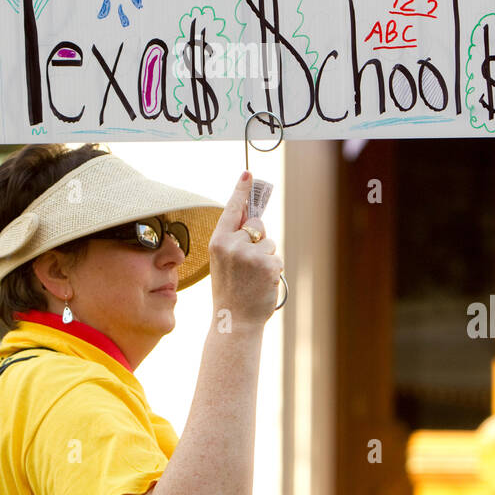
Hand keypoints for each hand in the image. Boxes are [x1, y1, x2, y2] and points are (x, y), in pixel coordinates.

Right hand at [207, 172, 283, 326]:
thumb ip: (233, 239)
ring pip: (269, 242)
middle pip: (257, 225)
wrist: (234, 321)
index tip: (249, 173)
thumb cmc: (230, 290)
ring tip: (253, 278)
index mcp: (218, 241)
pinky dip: (273, 269)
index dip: (241, 190)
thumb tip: (251, 217)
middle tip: (247, 264)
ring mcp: (250, 254)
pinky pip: (276, 257)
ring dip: (266, 257)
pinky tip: (261, 283)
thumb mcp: (222, 261)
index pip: (231, 209)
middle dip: (258, 239)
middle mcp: (232, 244)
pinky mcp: (267, 264)